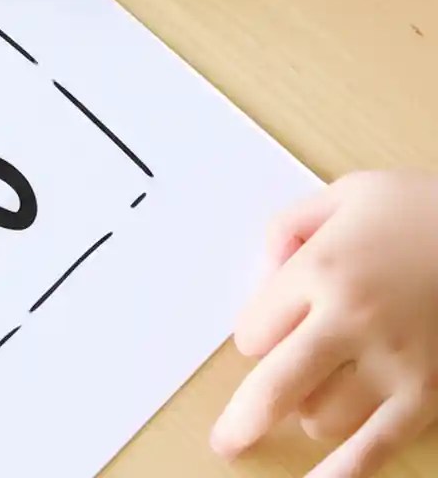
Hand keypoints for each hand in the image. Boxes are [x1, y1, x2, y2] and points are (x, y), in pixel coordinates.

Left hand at [212, 170, 437, 476]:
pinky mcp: (431, 392)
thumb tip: (266, 270)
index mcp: (321, 268)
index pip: (252, 330)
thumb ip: (290, 226)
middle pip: (273, 388)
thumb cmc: (428, 209)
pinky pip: (376, 446)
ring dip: (310, 412)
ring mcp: (394, 361)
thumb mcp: (349, 193)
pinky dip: (343, 474)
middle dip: (242, 421)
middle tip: (224, 441)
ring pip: (320, 416)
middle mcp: (351, 318)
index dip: (256, 334)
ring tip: (321, 395)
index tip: (269, 329)